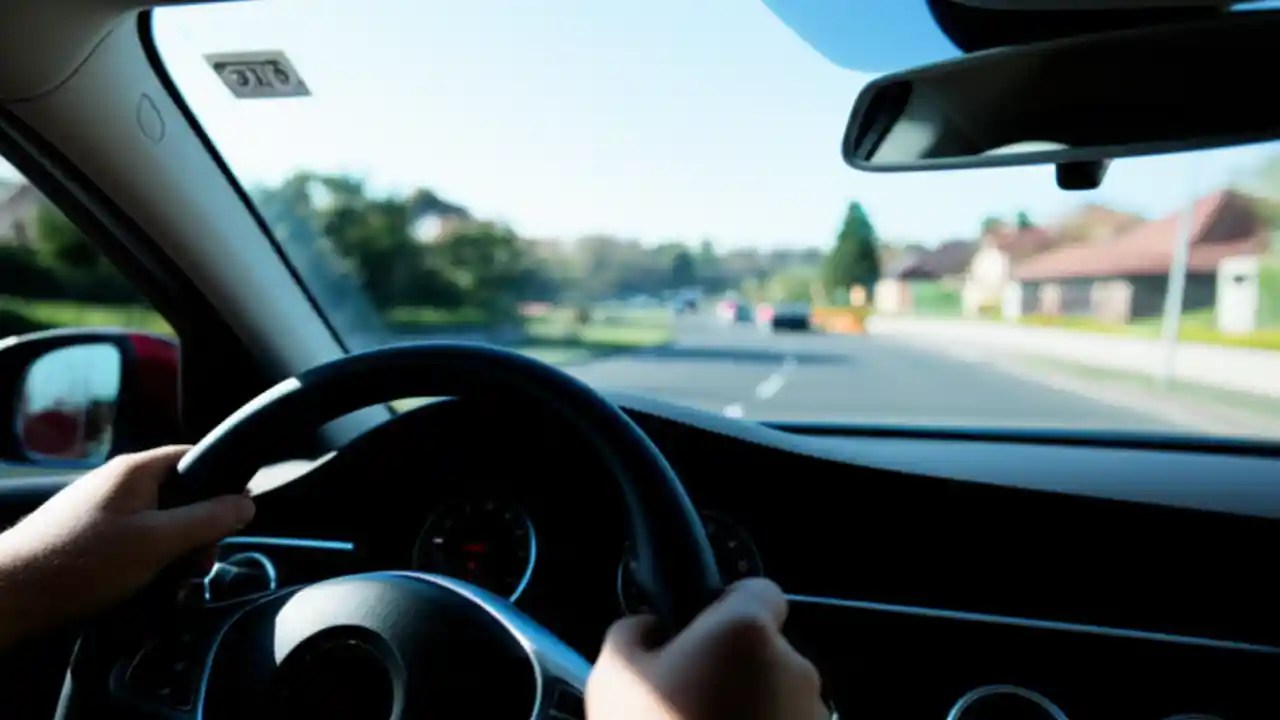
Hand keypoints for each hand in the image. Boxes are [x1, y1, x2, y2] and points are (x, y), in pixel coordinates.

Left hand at [0, 446, 254, 646]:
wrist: (10, 594)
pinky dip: (148, 559)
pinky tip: (144, 585)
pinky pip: (135, 538)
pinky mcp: (88, 534)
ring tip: (169, 581)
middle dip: (199, 530)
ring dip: (174, 551)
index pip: (195, 457)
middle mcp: (118, 482)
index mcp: (136, 470)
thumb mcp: (159, 542)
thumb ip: (209, 520)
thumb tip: (247, 504)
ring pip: (159, 521)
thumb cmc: (83, 562)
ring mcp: (100, 508)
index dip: (222, 484)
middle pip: (181, 495)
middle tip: (197, 565)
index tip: (234, 519)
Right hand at [587, 578, 827, 719]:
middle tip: (685, 701)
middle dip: (731, 668)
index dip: (723, 606)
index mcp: (747, 632)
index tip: (696, 636)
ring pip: (775, 696)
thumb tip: (652, 628)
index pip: (757, 589)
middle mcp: (795, 669)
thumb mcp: (611, 676)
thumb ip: (635, 631)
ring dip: (748, 709)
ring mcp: (812, 717)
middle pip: (763, 650)